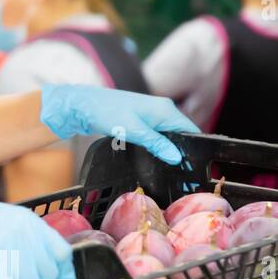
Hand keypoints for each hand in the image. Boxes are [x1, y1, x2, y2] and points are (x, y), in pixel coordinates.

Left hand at [39, 84, 198, 165]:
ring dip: (167, 150)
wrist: (82, 105)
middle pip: (180, 134)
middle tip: (182, 173)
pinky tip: (155, 158)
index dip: (194, 148)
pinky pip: (155, 135)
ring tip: (170, 168)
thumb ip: (156, 143)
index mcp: (165, 109)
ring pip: (167, 136)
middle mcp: (161, 110)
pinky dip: (156, 146)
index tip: (195, 167)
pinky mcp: (140, 121)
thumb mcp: (134, 131)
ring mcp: (150, 115)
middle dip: (181, 151)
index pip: (190, 130)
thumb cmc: (106, 113)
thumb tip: (177, 157)